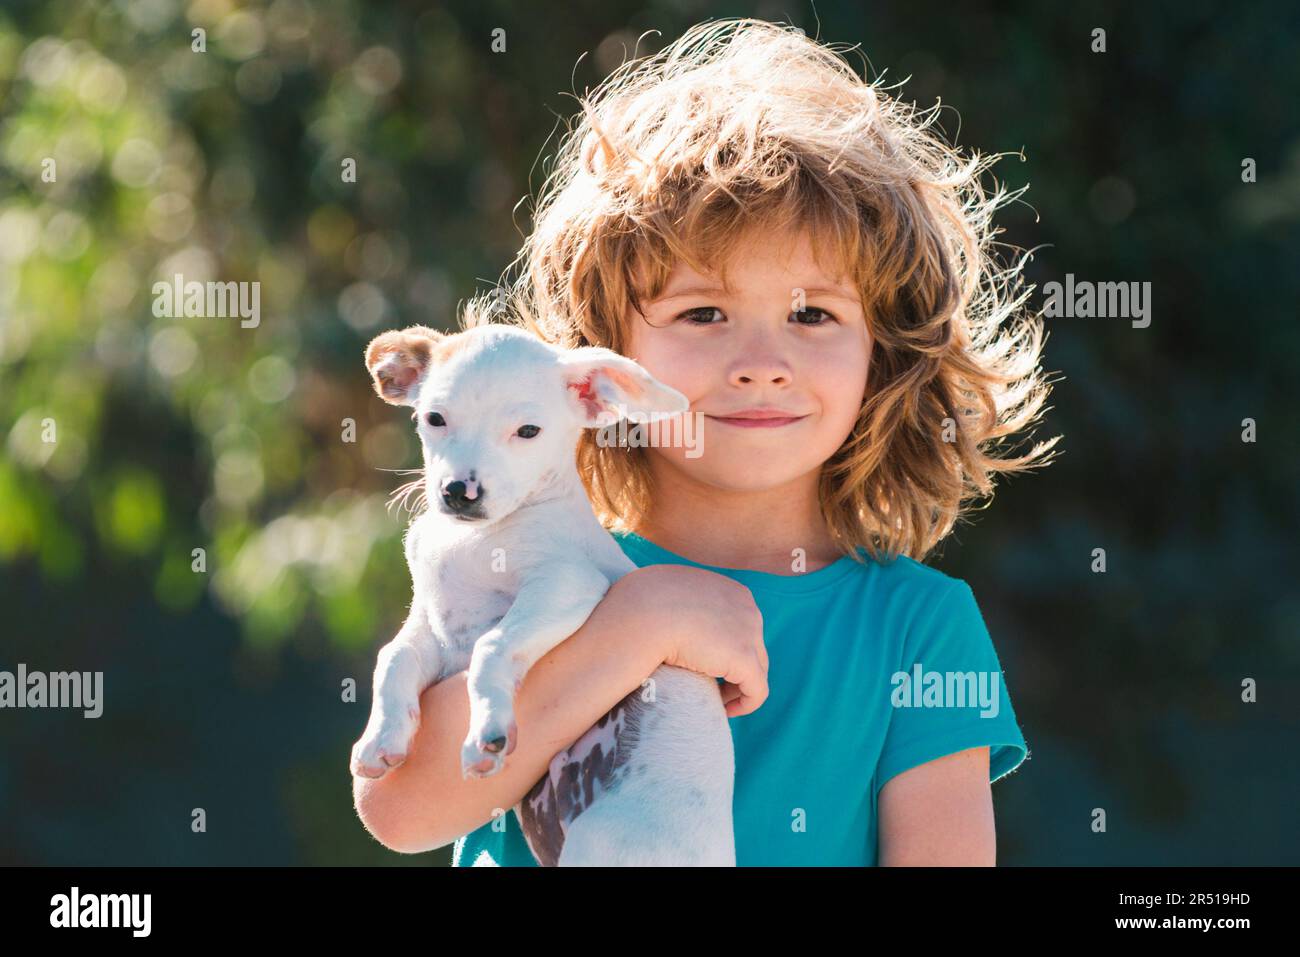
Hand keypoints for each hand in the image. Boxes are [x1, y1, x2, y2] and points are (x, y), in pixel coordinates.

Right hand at [629, 564, 768, 716]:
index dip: (725, 648)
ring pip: (756, 668)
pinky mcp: (744, 659)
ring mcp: (749, 632)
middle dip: (734, 667)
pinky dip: (746, 704)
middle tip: (711, 686)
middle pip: (752, 646)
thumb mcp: (668, 594)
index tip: (706, 664)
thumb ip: (682, 604)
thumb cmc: (642, 604)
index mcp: (731, 591)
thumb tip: (670, 619)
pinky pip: (757, 690)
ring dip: (737, 685)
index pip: (740, 625)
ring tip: (716, 699)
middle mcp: (747, 608)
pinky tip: (725, 711)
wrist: (642, 613)